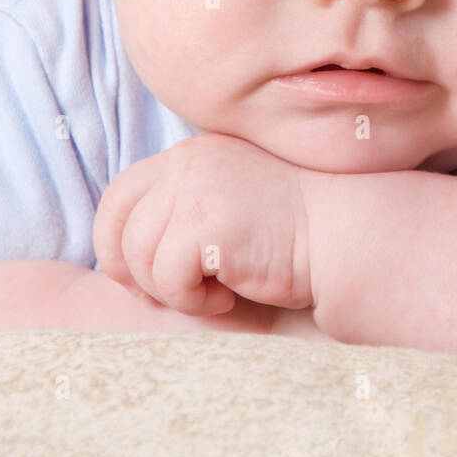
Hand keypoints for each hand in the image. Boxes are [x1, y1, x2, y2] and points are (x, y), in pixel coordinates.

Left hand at [93, 134, 312, 316]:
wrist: (341, 235)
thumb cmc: (290, 235)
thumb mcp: (227, 204)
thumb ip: (184, 210)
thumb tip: (126, 257)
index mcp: (190, 155)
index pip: (121, 193)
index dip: (116, 241)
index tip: (142, 277)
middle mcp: (186, 162)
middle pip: (115, 222)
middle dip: (126, 269)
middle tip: (162, 294)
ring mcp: (193, 188)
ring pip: (137, 256)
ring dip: (168, 291)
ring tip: (213, 294)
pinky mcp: (202, 222)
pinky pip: (165, 277)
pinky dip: (191, 302)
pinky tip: (227, 298)